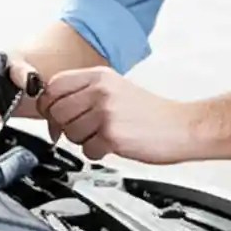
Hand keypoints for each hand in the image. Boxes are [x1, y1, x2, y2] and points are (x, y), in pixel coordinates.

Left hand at [37, 66, 194, 163]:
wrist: (181, 126)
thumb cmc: (150, 113)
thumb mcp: (116, 89)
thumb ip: (84, 93)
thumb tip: (51, 110)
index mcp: (99, 76)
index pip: (54, 85)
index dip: (49, 103)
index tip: (54, 114)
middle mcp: (100, 91)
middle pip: (56, 111)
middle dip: (64, 126)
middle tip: (84, 130)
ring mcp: (106, 112)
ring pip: (69, 133)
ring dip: (83, 141)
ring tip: (104, 136)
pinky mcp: (112, 135)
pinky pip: (86, 150)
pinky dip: (97, 153)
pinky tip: (113, 146)